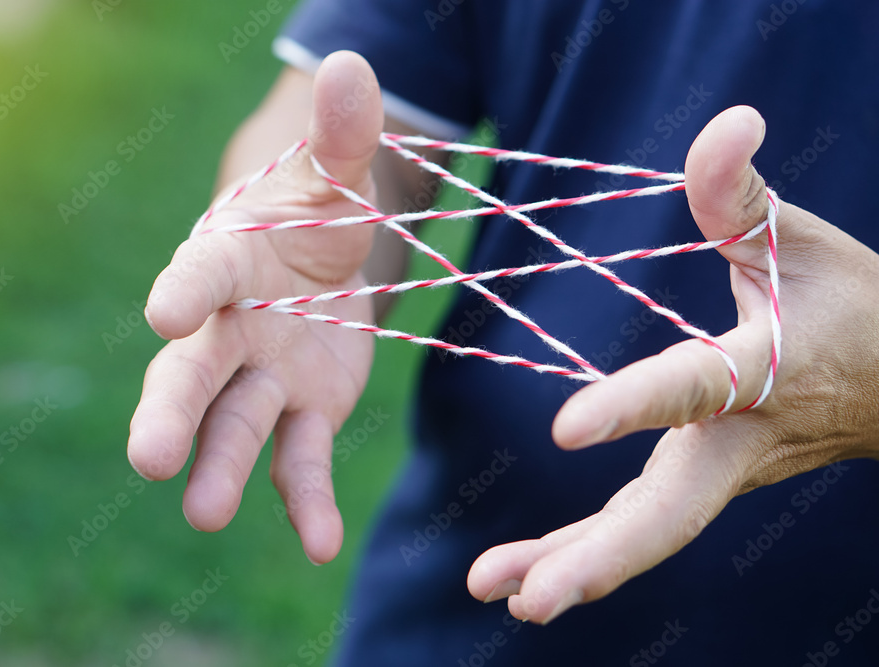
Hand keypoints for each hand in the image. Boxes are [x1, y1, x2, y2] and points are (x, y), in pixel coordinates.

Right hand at [127, 52, 383, 564]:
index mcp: (227, 262)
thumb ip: (342, 137)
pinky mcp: (303, 412)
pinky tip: (318, 544)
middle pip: (192, 375)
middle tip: (148, 459)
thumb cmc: (311, 213)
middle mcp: (228, 331)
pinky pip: (300, 461)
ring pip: (235, 428)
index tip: (166, 312)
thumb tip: (357, 68)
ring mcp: (263, 378)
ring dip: (221, 470)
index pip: (199, 275)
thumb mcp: (333, 175)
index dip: (184, 290)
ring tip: (205, 512)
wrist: (321, 261)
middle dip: (172, 412)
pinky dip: (305, 502)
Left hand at [468, 106, 878, 622]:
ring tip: (498, 592)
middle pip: (669, 510)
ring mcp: (718, 473)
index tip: (567, 427)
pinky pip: (637, 526)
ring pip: (646, 534)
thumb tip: (728, 118)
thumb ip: (743, 192)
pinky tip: (520, 580)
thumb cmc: (845, 304)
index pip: (691, 386)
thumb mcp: (798, 241)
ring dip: (570, 567)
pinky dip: (581, 553)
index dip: (635, 404)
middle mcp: (735, 438)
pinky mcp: (701, 482)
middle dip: (599, 556)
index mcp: (760, 370)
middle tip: (527, 598)